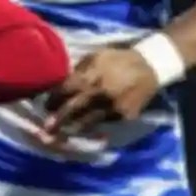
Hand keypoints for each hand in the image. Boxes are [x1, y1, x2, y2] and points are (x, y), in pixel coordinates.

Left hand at [39, 47, 159, 140]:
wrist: (150, 67)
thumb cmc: (118, 60)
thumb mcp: (95, 58)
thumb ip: (77, 73)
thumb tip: (58, 87)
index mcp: (90, 76)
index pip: (64, 92)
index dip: (52, 100)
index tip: (46, 106)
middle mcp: (98, 93)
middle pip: (71, 111)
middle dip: (56, 122)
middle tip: (45, 131)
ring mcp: (110, 107)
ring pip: (85, 123)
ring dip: (71, 129)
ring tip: (59, 137)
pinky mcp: (121, 116)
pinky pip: (102, 124)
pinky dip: (91, 127)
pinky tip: (84, 130)